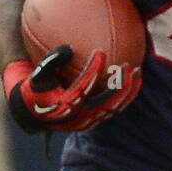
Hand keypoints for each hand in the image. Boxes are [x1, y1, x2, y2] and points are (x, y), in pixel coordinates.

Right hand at [4, 46, 138, 133]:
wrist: (33, 113)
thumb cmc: (34, 88)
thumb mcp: (36, 75)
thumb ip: (50, 62)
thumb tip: (68, 49)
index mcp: (63, 106)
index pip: (82, 88)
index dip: (92, 71)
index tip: (100, 52)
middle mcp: (78, 118)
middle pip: (104, 103)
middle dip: (118, 85)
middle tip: (128, 65)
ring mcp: (89, 121)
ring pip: (113, 108)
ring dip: (128, 91)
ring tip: (138, 70)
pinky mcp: (96, 120)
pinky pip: (115, 108)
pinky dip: (127, 95)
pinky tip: (135, 78)